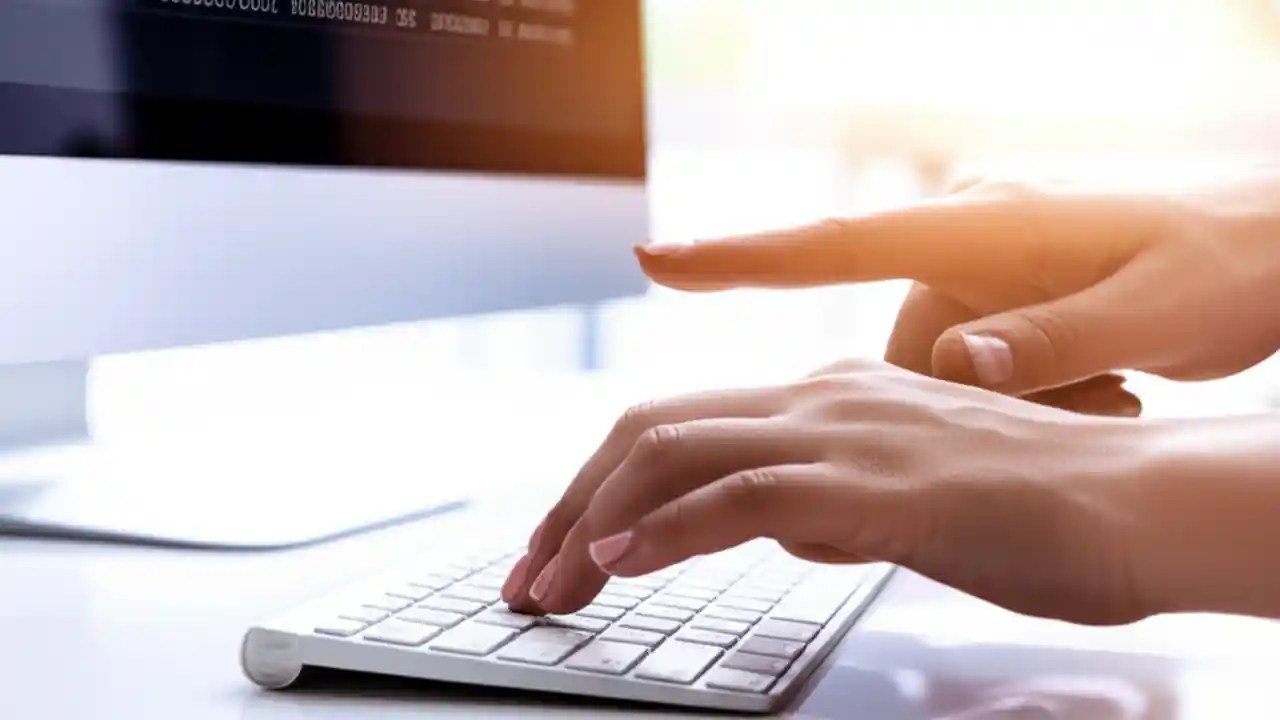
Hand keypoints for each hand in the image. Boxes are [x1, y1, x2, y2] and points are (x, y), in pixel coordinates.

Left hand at [503, 361, 1158, 625]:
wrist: (1136, 500)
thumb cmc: (1029, 507)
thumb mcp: (898, 499)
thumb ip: (826, 501)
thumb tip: (768, 523)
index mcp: (822, 396)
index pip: (680, 427)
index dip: (603, 486)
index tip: (565, 549)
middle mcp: (819, 396)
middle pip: (652, 429)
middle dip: (572, 502)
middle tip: (530, 575)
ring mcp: (843, 431)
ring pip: (679, 451)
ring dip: (596, 521)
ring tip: (552, 584)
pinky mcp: (874, 483)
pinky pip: (746, 495)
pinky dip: (669, 527)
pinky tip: (623, 559)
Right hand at [636, 177, 1279, 401]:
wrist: (1272, 243)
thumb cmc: (1226, 261)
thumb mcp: (1157, 311)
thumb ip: (1056, 342)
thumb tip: (964, 362)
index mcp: (982, 227)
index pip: (834, 245)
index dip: (736, 258)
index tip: (654, 260)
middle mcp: (963, 240)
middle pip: (898, 351)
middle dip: (957, 403)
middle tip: (1087, 397)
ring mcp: (978, 265)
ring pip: (929, 370)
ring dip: (994, 407)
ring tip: (1108, 393)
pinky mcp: (996, 291)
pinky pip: (961, 363)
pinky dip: (1008, 396)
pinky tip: (1095, 387)